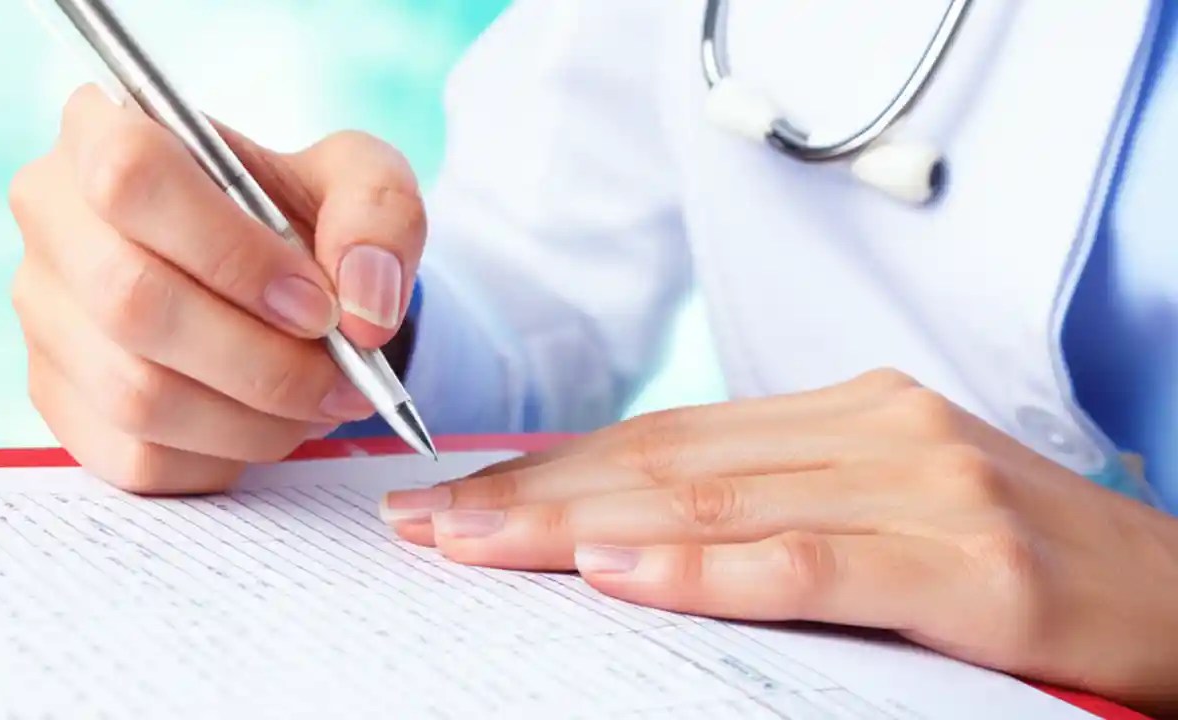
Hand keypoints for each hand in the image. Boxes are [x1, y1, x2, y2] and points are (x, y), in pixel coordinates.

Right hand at [10, 85, 426, 493]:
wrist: (279, 283)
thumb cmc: (306, 218)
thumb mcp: (364, 183)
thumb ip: (379, 216)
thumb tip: (364, 309)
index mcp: (107, 131)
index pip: (131, 177)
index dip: (234, 255)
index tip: (319, 306)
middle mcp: (52, 218)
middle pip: (132, 302)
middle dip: (263, 360)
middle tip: (344, 376)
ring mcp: (43, 315)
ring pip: (136, 394)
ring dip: (255, 418)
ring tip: (319, 401)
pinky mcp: (57, 399)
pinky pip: (136, 457)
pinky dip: (225, 456)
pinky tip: (268, 425)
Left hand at [380, 370, 1177, 714]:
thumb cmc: (1023, 564)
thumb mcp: (887, 508)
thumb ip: (774, 506)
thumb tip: (631, 529)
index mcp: (849, 413)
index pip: (667, 439)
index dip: (554, 467)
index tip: (459, 496)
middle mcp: (878, 428)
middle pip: (668, 463)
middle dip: (534, 497)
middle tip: (429, 524)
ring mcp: (924, 485)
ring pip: (717, 504)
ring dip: (579, 526)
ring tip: (475, 547)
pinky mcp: (970, 561)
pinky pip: (808, 564)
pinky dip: (704, 568)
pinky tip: (617, 571)